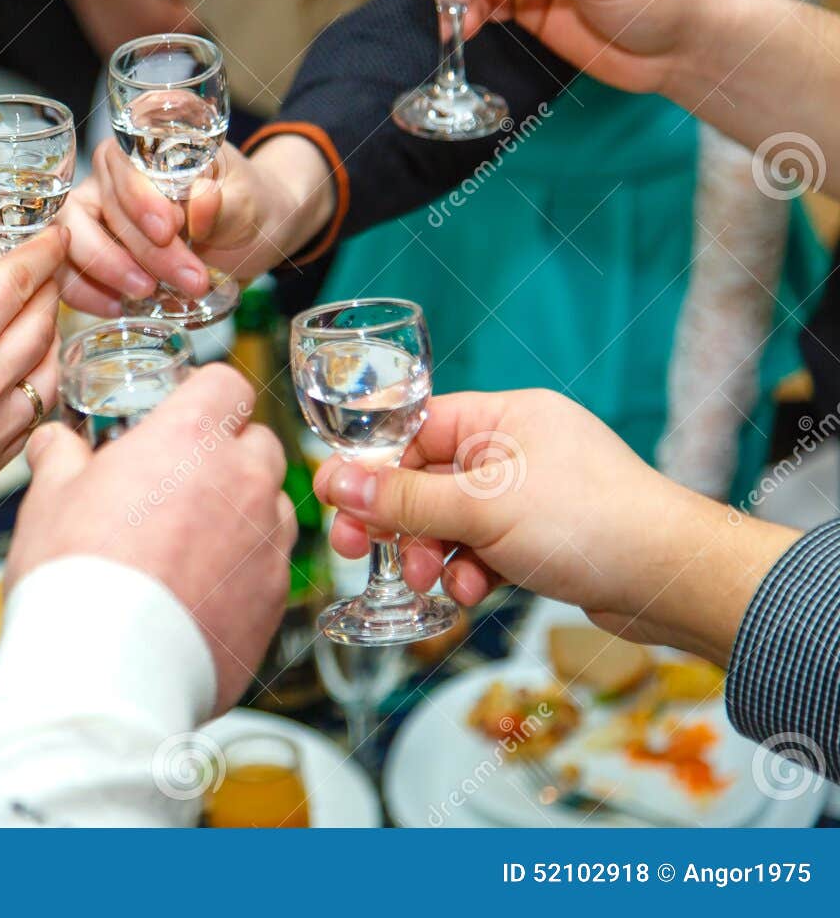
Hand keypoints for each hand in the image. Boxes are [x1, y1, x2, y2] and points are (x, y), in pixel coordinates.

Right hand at [0, 229, 66, 517]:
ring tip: (26, 326)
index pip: (20, 280)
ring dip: (45, 343)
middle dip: (46, 291)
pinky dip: (29, 389)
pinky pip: (31, 416)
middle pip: (43, 322)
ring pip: (49, 373)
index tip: (55, 237)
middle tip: (41, 275)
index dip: (44, 251)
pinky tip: (10, 374)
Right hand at [6, 365, 294, 707]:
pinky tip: (198, 594)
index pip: (226, 384)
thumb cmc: (74, 575)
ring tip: (189, 547)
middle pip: (258, 445)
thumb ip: (60, 457)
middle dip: (227, 457)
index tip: (185, 416)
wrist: (104, 671)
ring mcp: (267, 542)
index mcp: (189, 438)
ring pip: (272, 506)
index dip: (204, 398)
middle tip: (179, 486)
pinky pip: (271, 568)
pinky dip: (245, 572)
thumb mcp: (49, 499)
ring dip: (243, 514)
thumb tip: (54, 442)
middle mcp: (242, 481)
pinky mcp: (276, 600)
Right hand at [57, 137, 330, 316]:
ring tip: (147, 294)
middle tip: (188, 278)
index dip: (140, 199)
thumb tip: (202, 198)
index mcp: (147, 144)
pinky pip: (67, 270)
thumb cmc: (245, 205)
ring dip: (105, 271)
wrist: (248, 236)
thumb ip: (225, 203)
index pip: (124, 165)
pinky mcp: (90, 251)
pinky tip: (118, 306)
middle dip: (141, 250)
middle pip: (101, 207)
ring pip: (72, 238)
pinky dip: (86, 292)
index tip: (169, 229)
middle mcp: (111, 174)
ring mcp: (94, 212)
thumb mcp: (248, 201)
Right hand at [312, 388, 797, 662]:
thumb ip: (403, 499)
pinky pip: (479, 546)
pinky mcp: (538, 535)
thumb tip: (337, 481)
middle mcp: (516, 447)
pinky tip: (469, 592)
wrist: (673, 582)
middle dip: (398, 520)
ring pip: (449, 519)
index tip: (336, 499)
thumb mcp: (482, 510)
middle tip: (360, 551)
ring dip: (431, 552)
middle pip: (426, 478)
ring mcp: (528, 493)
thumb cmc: (593, 525)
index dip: (372, 465)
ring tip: (432, 580)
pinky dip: (467, 569)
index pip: (415, 428)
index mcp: (505, 416)